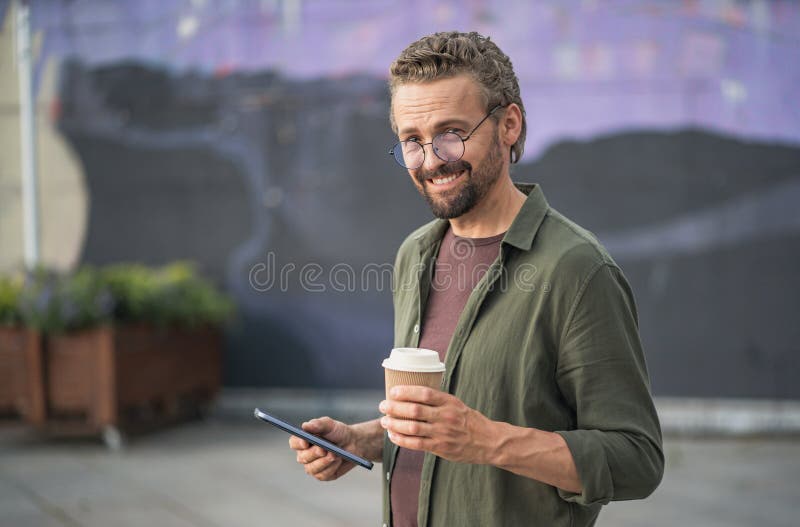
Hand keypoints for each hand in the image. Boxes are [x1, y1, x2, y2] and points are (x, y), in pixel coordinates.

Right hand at [288, 417, 356, 480]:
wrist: (354, 443)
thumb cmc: (339, 432)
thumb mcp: (331, 425)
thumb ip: (318, 424)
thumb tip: (305, 426)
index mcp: (303, 440)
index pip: (294, 443)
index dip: (298, 443)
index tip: (306, 442)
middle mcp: (305, 454)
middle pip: (302, 458)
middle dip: (314, 454)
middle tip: (325, 449)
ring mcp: (313, 466)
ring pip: (312, 469)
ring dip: (324, 462)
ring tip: (336, 454)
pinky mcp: (322, 475)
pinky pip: (323, 475)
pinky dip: (332, 467)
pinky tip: (338, 460)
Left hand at [378, 386, 497, 464]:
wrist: (488, 441)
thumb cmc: (469, 421)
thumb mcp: (456, 404)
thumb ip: (438, 401)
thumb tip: (411, 394)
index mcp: (449, 402)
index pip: (424, 393)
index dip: (406, 391)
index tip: (393, 391)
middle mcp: (445, 416)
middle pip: (414, 410)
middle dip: (394, 407)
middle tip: (383, 405)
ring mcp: (442, 433)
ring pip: (412, 427)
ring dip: (394, 424)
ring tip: (384, 421)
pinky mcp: (440, 448)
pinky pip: (416, 443)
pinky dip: (401, 439)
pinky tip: (393, 435)